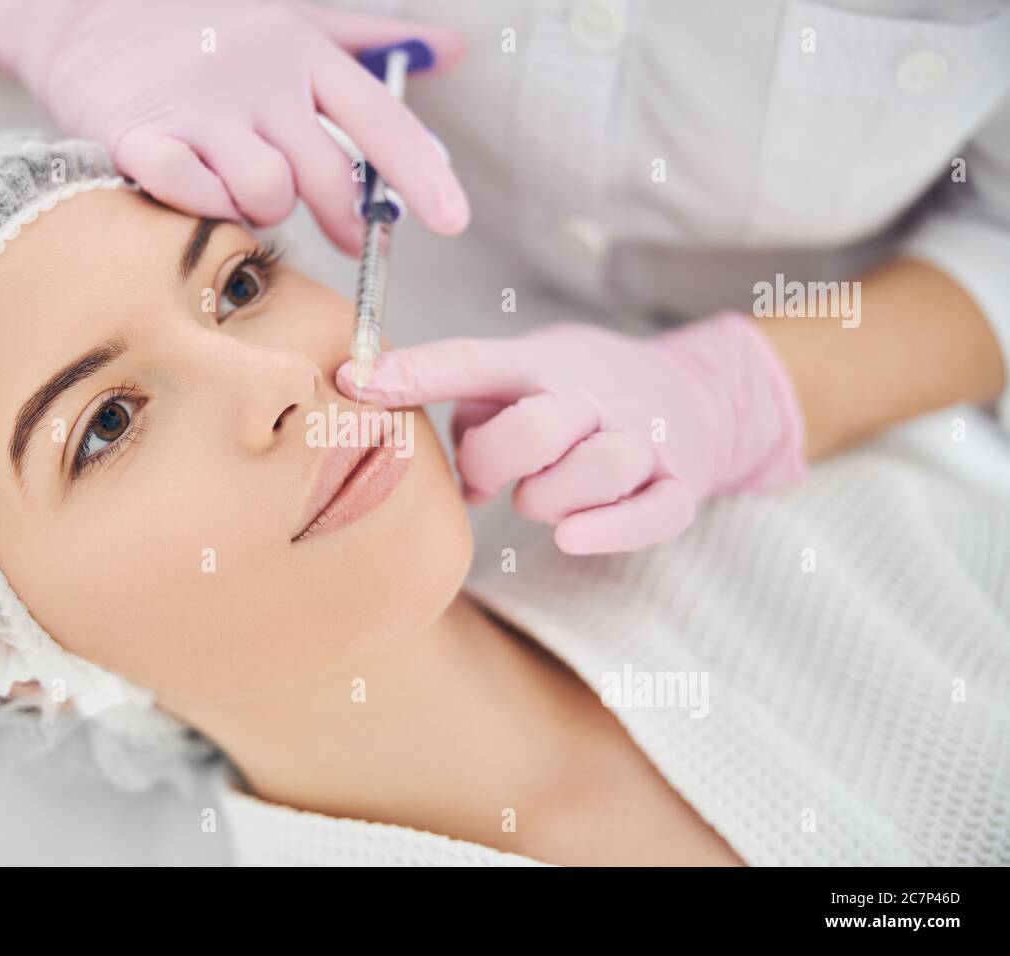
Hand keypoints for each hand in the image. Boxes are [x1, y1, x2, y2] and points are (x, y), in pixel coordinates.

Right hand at [0, 0, 469, 253]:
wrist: (84, 11)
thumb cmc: (203, 25)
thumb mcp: (293, 19)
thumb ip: (370, 43)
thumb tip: (451, 49)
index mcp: (300, 50)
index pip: (378, 118)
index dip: (421, 174)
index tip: (454, 221)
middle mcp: (257, 75)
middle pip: (325, 176)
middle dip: (340, 216)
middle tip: (338, 233)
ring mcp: (199, 106)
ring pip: (265, 195)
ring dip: (262, 209)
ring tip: (242, 185)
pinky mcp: (142, 134)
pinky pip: (194, 195)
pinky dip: (203, 206)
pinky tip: (194, 184)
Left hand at [336, 312, 806, 553]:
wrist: (693, 394)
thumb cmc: (579, 395)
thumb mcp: (521, 377)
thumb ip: (470, 410)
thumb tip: (453, 478)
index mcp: (543, 364)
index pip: (474, 362)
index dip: (414, 373)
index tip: (353, 383)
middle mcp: (596, 394)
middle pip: (536, 428)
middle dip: (495, 462)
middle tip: (486, 477)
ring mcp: (644, 440)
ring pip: (595, 470)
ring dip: (550, 497)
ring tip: (540, 496)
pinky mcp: (679, 486)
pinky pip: (650, 514)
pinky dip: (609, 529)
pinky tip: (569, 536)